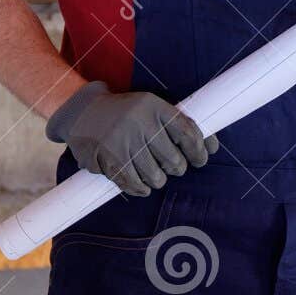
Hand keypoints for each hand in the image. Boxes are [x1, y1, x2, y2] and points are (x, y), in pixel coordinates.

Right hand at [45, 81, 217, 196]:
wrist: (83, 111)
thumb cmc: (126, 113)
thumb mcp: (150, 107)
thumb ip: (178, 124)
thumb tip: (212, 146)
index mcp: (153, 106)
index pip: (188, 133)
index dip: (199, 151)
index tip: (201, 159)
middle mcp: (139, 122)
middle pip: (174, 161)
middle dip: (177, 168)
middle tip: (172, 165)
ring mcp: (122, 142)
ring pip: (156, 178)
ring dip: (158, 179)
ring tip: (153, 172)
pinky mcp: (108, 160)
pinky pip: (134, 186)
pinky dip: (140, 188)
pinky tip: (140, 183)